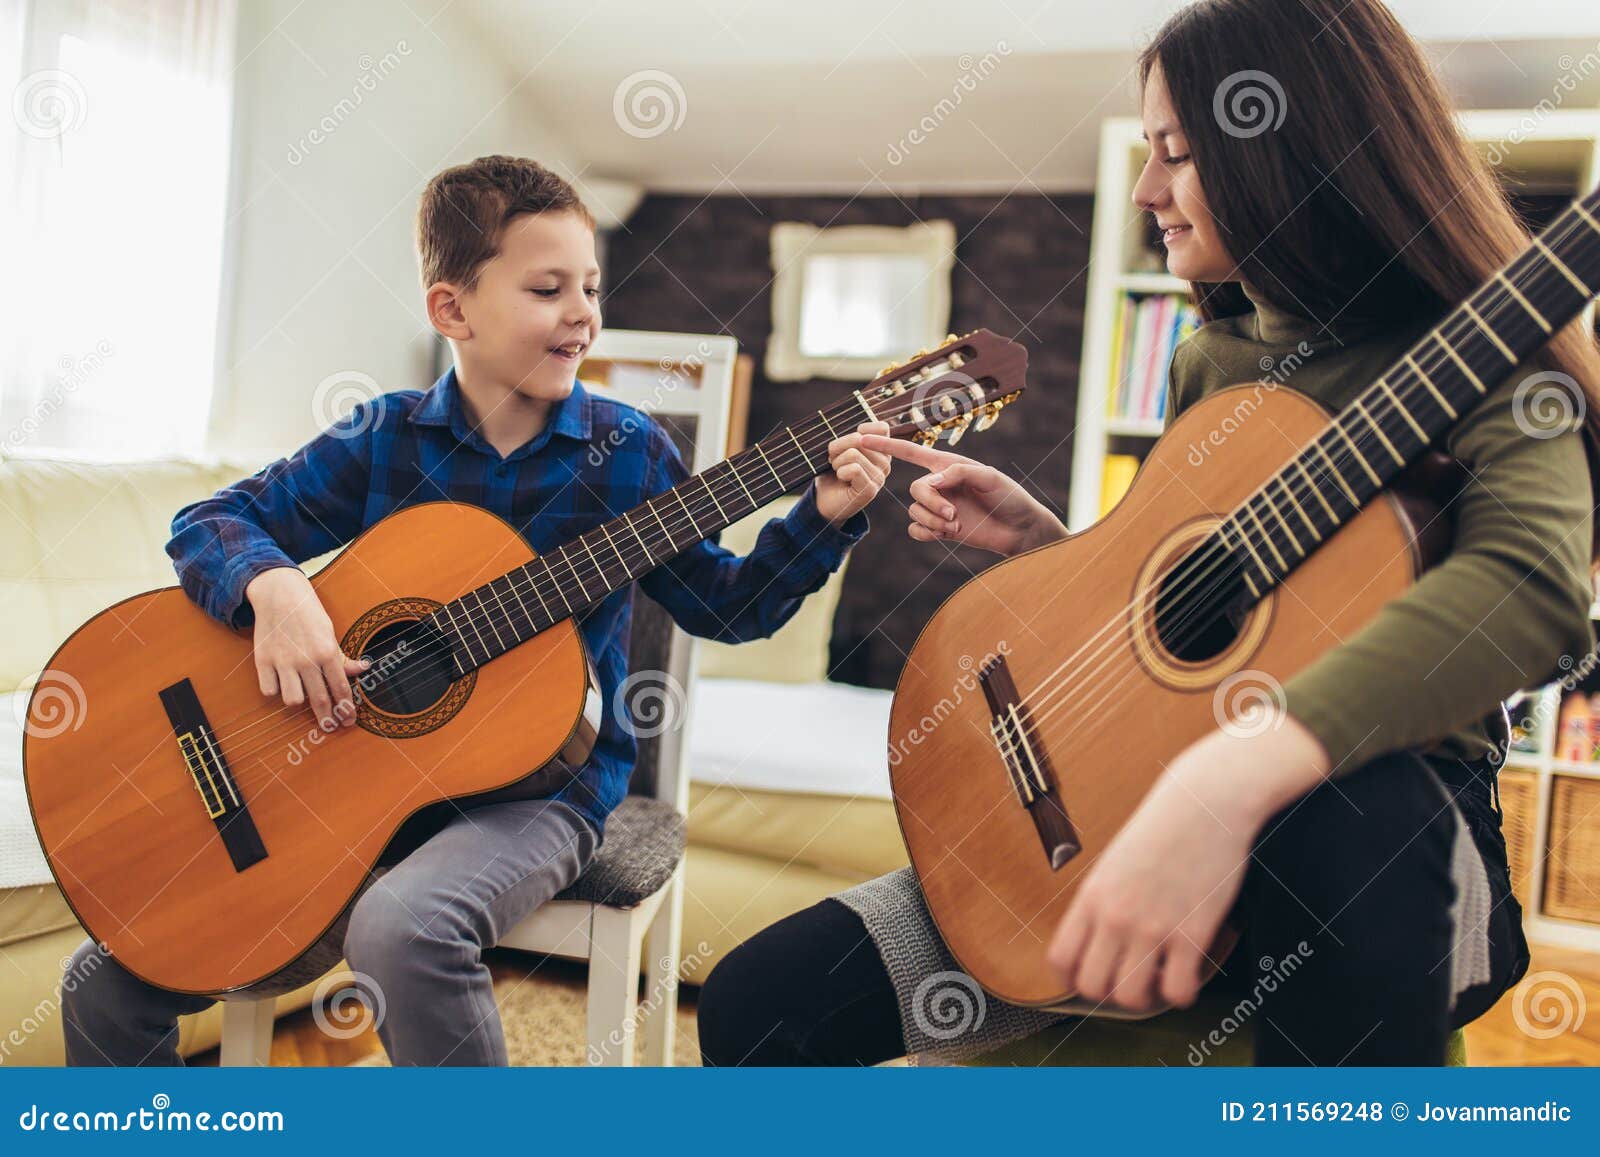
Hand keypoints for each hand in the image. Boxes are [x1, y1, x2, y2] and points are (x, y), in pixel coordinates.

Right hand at [245, 566, 369, 729]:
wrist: (279, 594)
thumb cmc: (308, 614)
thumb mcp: (330, 632)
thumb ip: (342, 656)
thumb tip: (363, 668)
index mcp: (327, 652)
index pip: (341, 688)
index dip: (346, 708)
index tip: (349, 720)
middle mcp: (306, 660)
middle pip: (320, 700)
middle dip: (328, 718)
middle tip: (331, 727)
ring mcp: (283, 662)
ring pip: (293, 700)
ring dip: (298, 701)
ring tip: (302, 695)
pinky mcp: (263, 661)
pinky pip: (269, 690)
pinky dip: (275, 690)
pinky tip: (281, 684)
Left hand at [814, 421, 891, 523]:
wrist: (822, 500)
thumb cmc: (831, 472)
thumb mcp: (839, 449)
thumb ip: (850, 437)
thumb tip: (857, 434)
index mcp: (880, 450)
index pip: (882, 428)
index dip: (861, 430)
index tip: (848, 443)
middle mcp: (884, 463)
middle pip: (860, 438)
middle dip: (838, 447)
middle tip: (835, 460)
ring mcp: (879, 477)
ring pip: (853, 453)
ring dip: (837, 461)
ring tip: (838, 471)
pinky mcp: (870, 490)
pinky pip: (854, 469)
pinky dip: (840, 472)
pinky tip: (841, 478)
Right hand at [860, 434, 1066, 555]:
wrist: (1019, 528)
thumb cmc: (1009, 496)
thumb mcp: (989, 477)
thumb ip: (959, 472)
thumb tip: (931, 480)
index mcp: (947, 465)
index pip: (910, 452)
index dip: (886, 444)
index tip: (863, 437)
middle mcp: (939, 485)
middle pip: (914, 489)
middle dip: (930, 503)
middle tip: (953, 513)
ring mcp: (938, 507)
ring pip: (914, 512)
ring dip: (933, 520)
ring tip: (956, 524)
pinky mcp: (940, 529)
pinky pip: (916, 530)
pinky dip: (927, 533)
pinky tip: (945, 533)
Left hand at [1046, 717, 1329, 1012]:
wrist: (1205, 802)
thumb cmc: (1162, 829)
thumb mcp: (1114, 862)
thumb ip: (1101, 899)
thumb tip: (1095, 938)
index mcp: (1091, 896)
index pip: (1060, 960)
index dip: (1074, 978)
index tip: (1095, 975)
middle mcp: (1114, 915)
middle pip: (1092, 986)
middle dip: (1110, 993)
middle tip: (1131, 979)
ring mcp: (1152, 926)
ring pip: (1131, 997)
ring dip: (1146, 997)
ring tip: (1159, 979)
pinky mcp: (1192, 933)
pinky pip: (1178, 991)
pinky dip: (1182, 993)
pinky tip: (1188, 975)